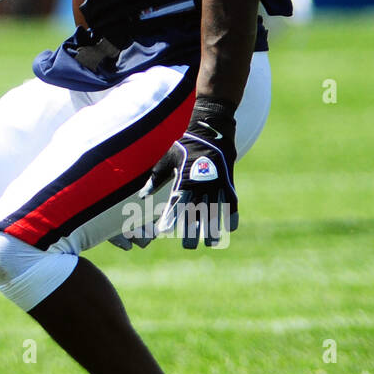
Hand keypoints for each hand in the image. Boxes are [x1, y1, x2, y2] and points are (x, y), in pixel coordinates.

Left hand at [138, 97, 238, 248]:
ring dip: (214, 227)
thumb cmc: (183, 144)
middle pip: (196, 210)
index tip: (164, 232)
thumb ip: (155, 179)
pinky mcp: (228, 180)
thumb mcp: (166, 158)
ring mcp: (217, 181)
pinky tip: (231, 227)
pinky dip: (232, 213)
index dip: (170, 218)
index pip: (175, 202)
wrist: (209, 127)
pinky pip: (231, 200)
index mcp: (183, 177)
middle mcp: (200, 182)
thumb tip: (141, 196)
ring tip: (212, 242)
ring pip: (215, 209)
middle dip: (193, 229)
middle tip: (188, 246)